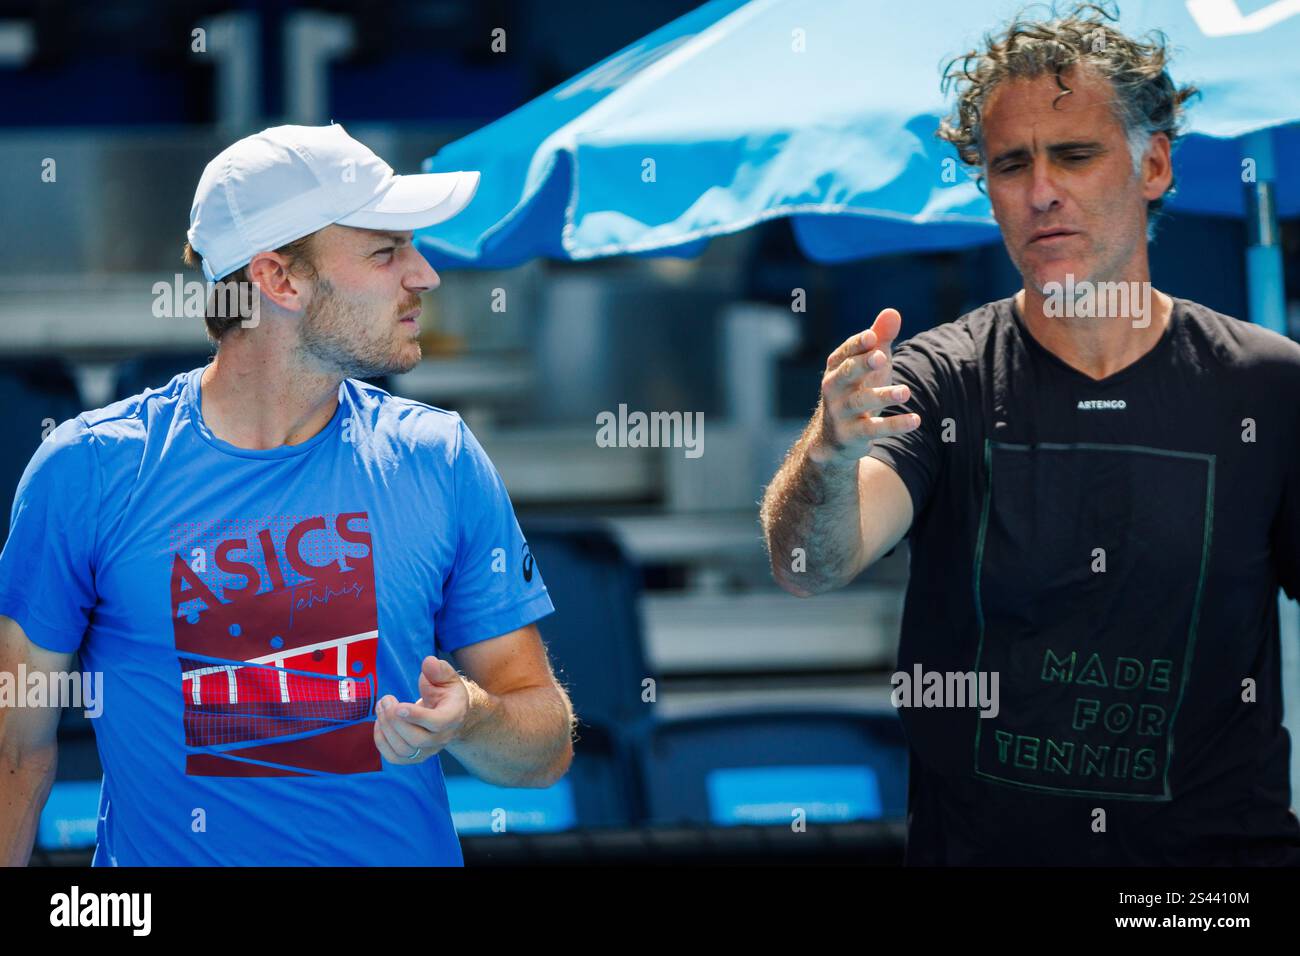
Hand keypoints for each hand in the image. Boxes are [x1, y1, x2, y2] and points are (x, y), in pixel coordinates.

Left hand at [373, 656, 469, 765]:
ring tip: (381, 707)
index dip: (417, 716)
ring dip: (386, 728)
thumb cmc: (446, 693)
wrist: (449, 714)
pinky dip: (382, 742)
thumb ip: (439, 670)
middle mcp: (442, 738)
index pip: (437, 723)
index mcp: (452, 716)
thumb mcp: (447, 678)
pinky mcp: (414, 756)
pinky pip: (395, 758)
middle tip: (385, 700)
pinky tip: (380, 723)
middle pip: (417, 739)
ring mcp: (428, 750)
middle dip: (395, 720)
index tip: (399, 706)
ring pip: (404, 749)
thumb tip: (428, 663)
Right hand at [810, 307, 919, 464]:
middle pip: (847, 373)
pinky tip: (915, 420)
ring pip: (861, 401)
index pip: (845, 352)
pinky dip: (894, 425)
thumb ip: (880, 339)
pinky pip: (873, 429)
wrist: (834, 438)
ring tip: (906, 392)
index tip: (873, 336)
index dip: (858, 344)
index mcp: (836, 367)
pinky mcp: (851, 435)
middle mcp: (833, 388)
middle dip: (863, 364)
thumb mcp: (869, 365)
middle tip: (882, 357)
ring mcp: (840, 412)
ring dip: (883, 396)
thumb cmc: (857, 390)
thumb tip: (892, 312)